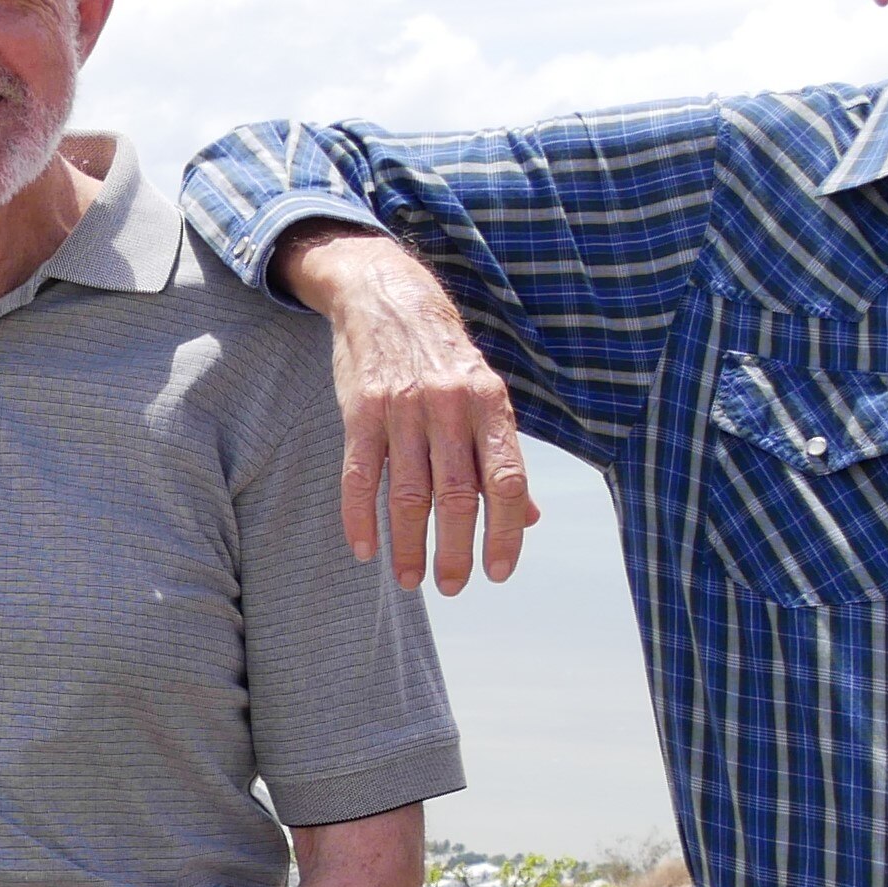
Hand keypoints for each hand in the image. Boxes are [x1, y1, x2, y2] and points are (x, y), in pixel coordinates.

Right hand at [275, 225, 532, 593]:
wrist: (388, 299)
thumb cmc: (443, 356)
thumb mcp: (486, 396)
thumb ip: (502, 456)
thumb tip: (528, 518)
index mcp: (490, 404)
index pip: (506, 481)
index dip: (506, 533)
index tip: (498, 572)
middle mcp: (449, 407)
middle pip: (457, 496)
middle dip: (456, 551)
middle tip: (453, 587)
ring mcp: (402, 409)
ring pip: (408, 494)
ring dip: (409, 545)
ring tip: (411, 579)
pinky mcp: (360, 412)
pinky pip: (360, 476)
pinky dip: (360, 518)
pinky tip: (366, 549)